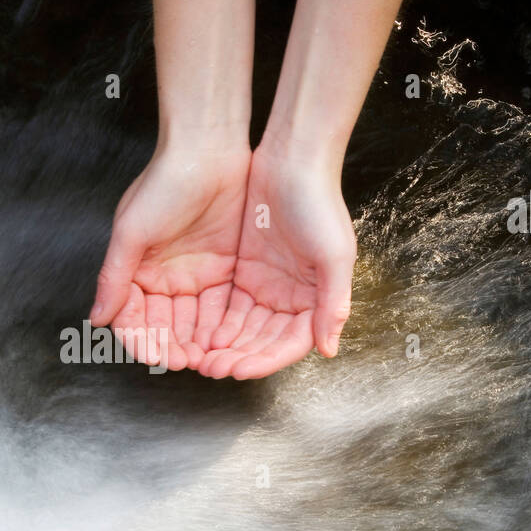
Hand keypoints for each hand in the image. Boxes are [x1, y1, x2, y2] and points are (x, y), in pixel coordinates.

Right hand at [91, 143, 251, 371]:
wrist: (208, 150)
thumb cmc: (163, 182)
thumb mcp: (131, 232)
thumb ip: (114, 278)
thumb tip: (97, 318)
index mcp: (135, 269)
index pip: (131, 316)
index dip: (139, 338)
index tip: (151, 354)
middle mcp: (162, 276)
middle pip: (163, 325)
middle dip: (170, 346)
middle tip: (182, 362)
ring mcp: (194, 275)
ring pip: (191, 322)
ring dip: (194, 342)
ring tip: (203, 358)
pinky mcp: (224, 269)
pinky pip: (219, 307)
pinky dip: (219, 326)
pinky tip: (222, 340)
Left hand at [198, 145, 356, 379]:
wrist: (292, 160)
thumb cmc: (319, 203)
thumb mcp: (334, 256)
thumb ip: (333, 305)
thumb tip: (329, 349)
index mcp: (314, 299)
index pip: (289, 345)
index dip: (264, 361)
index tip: (238, 370)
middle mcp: (290, 297)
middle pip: (261, 341)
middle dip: (237, 357)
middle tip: (210, 368)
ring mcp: (264, 284)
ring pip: (241, 328)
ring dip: (223, 345)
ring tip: (199, 356)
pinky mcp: (243, 269)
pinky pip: (225, 304)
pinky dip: (213, 320)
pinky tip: (196, 331)